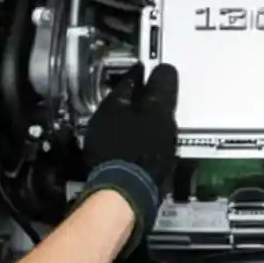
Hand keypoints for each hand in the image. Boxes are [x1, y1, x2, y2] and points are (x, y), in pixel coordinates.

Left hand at [80, 63, 178, 254]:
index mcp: (113, 104)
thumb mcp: (159, 114)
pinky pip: (121, 142)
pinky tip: (144, 145)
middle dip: (138, 99)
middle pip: (123, 102)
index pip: (130, 80)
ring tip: (153, 122)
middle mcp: (101, 120)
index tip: (153, 71)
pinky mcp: (105, 162)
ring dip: (134, 120)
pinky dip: (132, 139)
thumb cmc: (143, 150)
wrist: (126, 192)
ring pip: (120, 122)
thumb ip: (161, 90)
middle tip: (156, 97)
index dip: (144, 74)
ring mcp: (99, 142)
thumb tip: (164, 69)